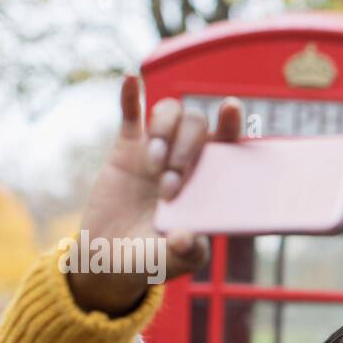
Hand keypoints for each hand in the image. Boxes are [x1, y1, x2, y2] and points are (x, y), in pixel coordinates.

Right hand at [70, 75, 243, 314]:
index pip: (229, 145)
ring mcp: (159, 150)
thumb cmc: (153, 260)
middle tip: (169, 188)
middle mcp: (189, 160)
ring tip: (152, 165)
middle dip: (186, 151)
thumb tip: (188, 237)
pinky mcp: (128, 148)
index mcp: (210, 183)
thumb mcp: (171, 262)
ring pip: (169, 113)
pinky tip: (130, 80)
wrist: (110, 259)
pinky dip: (131, 95)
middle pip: (197, 125)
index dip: (232, 124)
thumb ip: (184, 252)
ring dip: (162, 133)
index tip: (231, 108)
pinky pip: (131, 113)